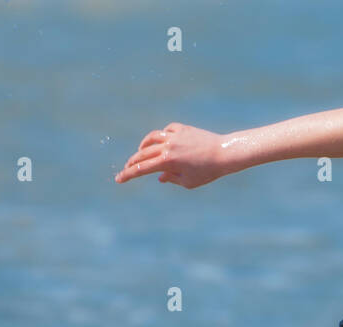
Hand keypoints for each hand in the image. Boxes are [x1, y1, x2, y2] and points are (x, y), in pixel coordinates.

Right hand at [113, 123, 228, 188]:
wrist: (224, 153)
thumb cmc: (208, 172)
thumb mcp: (188, 182)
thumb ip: (171, 179)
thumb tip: (159, 177)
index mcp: (167, 161)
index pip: (141, 169)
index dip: (128, 175)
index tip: (119, 179)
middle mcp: (168, 146)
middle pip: (142, 153)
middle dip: (132, 162)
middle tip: (127, 168)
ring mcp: (174, 135)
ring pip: (151, 138)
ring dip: (143, 146)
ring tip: (141, 152)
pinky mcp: (183, 129)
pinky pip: (166, 130)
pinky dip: (161, 136)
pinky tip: (162, 142)